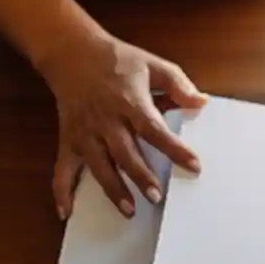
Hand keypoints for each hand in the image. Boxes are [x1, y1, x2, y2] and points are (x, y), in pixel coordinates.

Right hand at [39, 34, 206, 219]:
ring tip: (129, 210)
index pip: (154, 130)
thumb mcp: (152, 64)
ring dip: (112, 189)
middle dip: (140, 176)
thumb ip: (178, 84)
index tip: (194, 165)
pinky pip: (62, 168)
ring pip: (98, 165)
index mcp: (129, 102)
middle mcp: (106, 121)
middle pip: (125, 153)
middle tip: (156, 197)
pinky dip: (62, 191)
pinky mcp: (68, 139)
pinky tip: (66, 212)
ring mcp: (85, 132)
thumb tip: (202, 102)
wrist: (71, 51)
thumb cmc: (117, 60)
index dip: (174, 149)